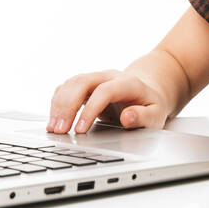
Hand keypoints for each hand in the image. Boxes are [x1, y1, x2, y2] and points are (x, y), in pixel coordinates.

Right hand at [48, 68, 171, 133]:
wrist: (148, 90)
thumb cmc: (151, 105)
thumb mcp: (156, 114)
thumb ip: (144, 117)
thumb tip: (128, 117)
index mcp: (128, 83)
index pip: (104, 91)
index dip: (90, 110)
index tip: (80, 131)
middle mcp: (109, 76)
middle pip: (82, 82)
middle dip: (67, 106)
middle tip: (59, 130)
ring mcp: (96, 79)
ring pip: (71, 84)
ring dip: (59, 105)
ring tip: (52, 129)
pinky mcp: (86, 86)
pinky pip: (67, 88)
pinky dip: (57, 102)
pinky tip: (53, 119)